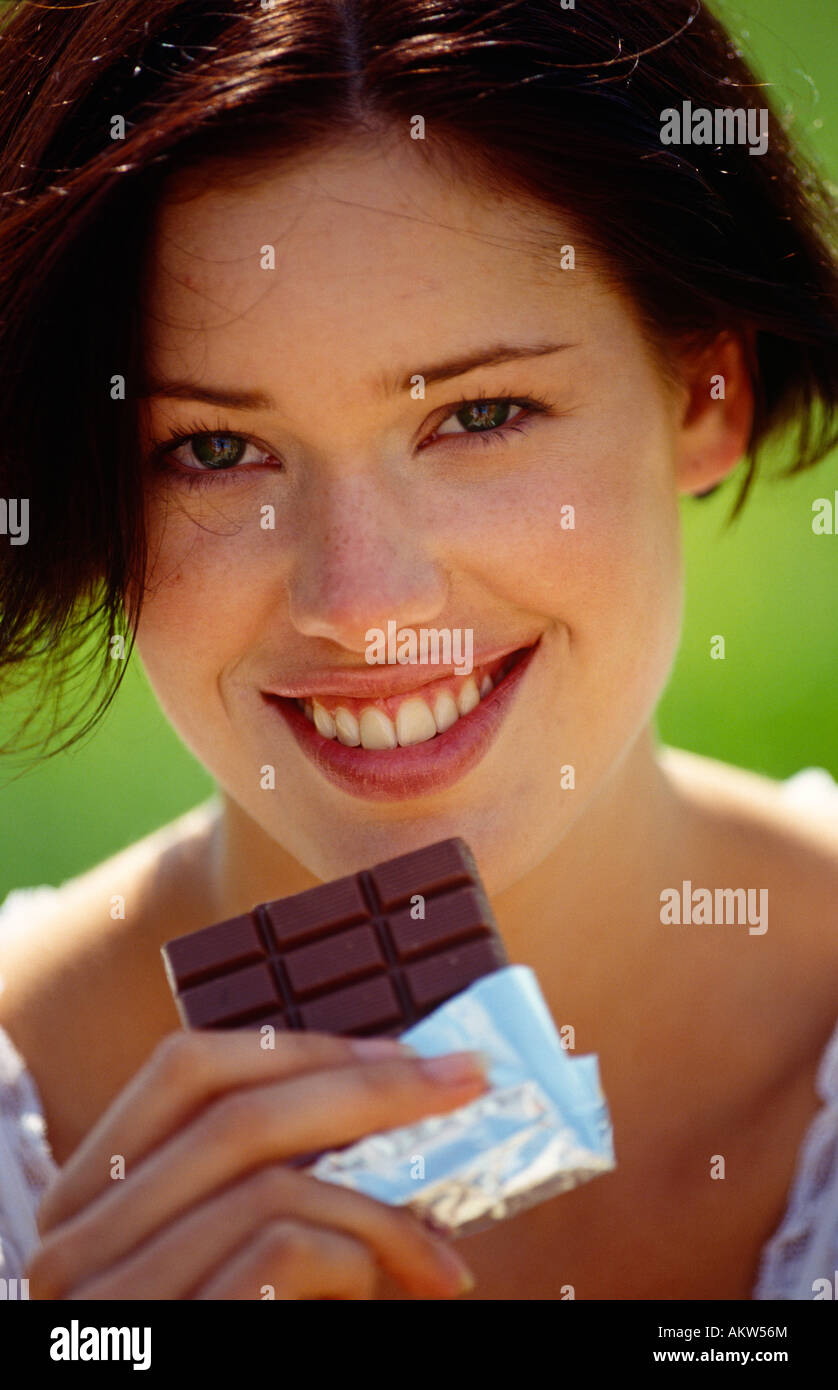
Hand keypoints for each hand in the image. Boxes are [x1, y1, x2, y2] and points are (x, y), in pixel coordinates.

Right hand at [25, 1029, 487, 1299]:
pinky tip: (385, 1291)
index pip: (186, 1071)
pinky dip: (356, 1259)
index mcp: (88, 1199)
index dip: (300, 1049)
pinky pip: (286, 1255)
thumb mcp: (222, 1246)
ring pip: (271, 1187)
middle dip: (370, 1090)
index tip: (399, 1053)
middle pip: (237, 1115)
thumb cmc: (244, 1325)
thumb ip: (264, 1175)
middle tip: (463, 1083)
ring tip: (436, 1253)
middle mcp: (77, 1243)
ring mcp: (116, 1302)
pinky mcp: (174, 1345)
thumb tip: (387, 1086)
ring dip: (379, 1208)